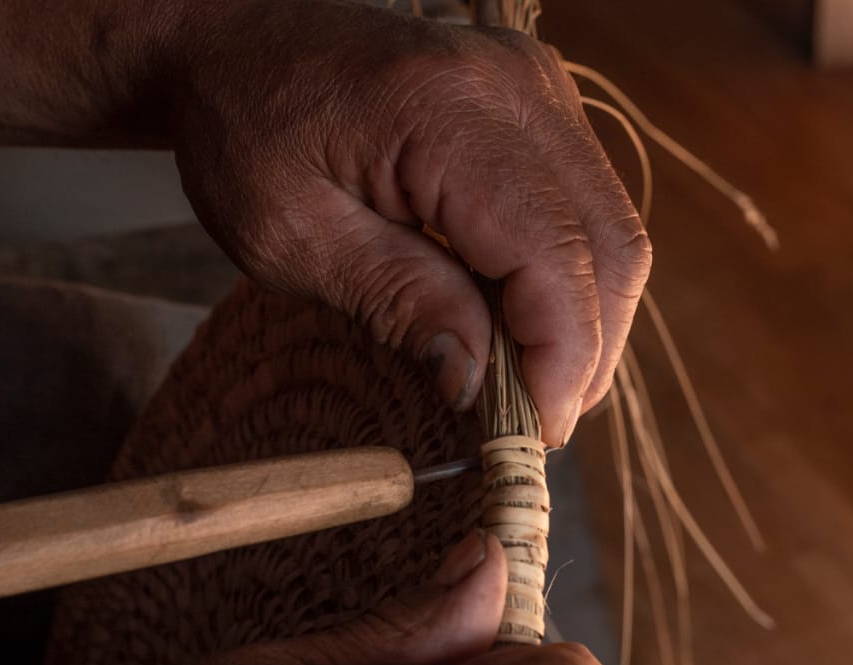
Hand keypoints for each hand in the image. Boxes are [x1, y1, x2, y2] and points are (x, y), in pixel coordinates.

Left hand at [171, 0, 651, 445]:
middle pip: (609, 244)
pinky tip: (517, 321)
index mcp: (444, 112)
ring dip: (582, 320)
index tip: (534, 435)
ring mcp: (537, 87)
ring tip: (525, 382)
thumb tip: (479, 381)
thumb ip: (395, 301)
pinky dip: (568, 278)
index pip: (553, 252)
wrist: (240, 41)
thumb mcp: (289, 235)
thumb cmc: (245, 131)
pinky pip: (587, 206)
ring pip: (612, 230)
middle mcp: (514, 87)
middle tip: (531, 424)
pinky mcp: (538, 102)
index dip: (561, 357)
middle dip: (583, 352)